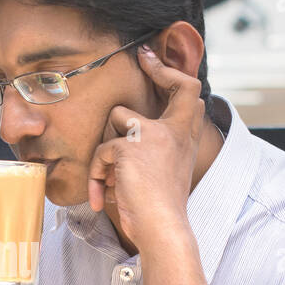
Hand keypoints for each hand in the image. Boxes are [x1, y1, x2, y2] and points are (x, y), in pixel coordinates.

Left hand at [87, 44, 203, 250]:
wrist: (161, 228)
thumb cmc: (158, 210)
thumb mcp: (163, 173)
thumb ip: (151, 149)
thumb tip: (120, 134)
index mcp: (183, 138)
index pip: (189, 93)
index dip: (171, 72)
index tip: (151, 58)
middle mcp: (174, 130)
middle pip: (175, 85)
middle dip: (159, 67)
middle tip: (144, 55)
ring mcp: (152, 134)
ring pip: (116, 118)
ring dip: (106, 151)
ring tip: (110, 183)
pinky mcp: (128, 145)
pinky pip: (100, 151)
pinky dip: (96, 176)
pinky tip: (102, 197)